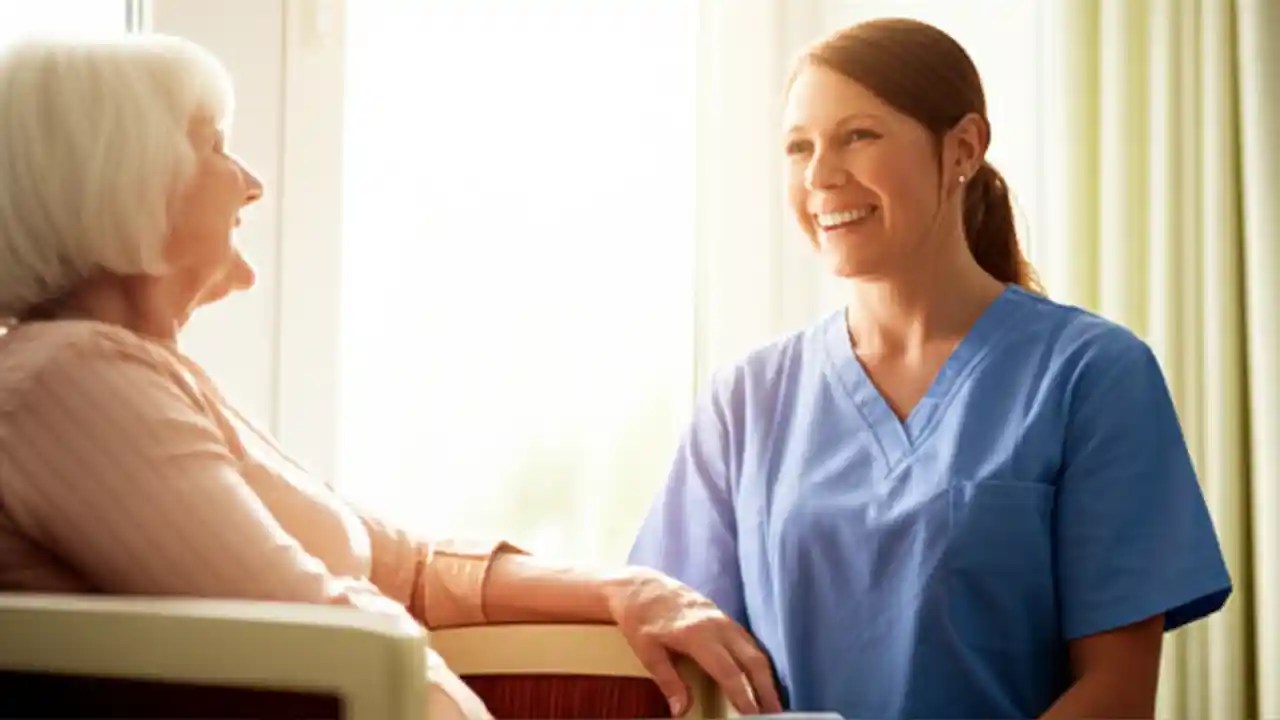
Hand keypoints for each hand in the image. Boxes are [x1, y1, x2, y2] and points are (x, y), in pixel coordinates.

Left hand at [604, 567, 783, 716]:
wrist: (639, 586)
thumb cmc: (640, 618)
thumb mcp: (647, 651)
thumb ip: (667, 681)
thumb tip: (681, 710)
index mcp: (697, 634)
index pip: (729, 671)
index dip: (744, 696)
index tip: (754, 715)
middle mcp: (717, 624)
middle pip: (752, 660)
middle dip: (767, 689)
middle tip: (776, 713)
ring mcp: (722, 618)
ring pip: (754, 649)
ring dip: (767, 676)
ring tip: (773, 701)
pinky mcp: (723, 615)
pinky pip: (748, 640)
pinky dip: (758, 661)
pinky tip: (761, 676)